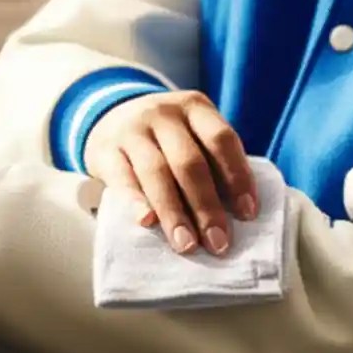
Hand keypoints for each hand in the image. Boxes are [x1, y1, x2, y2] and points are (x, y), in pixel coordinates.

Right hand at [84, 90, 257, 255]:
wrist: (109, 116)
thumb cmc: (165, 137)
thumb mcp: (191, 133)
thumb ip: (211, 161)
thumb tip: (236, 213)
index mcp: (195, 107)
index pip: (222, 140)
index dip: (237, 177)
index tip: (247, 214)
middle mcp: (163, 114)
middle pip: (190, 162)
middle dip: (206, 207)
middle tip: (218, 243)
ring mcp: (132, 130)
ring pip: (157, 172)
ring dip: (174, 213)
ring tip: (186, 244)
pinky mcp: (105, 150)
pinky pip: (122, 177)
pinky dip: (135, 201)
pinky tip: (146, 222)